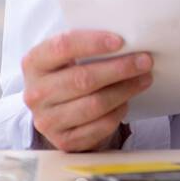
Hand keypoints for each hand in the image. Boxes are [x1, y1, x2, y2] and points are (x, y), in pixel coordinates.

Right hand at [22, 30, 153, 151]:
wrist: (57, 111)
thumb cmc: (70, 74)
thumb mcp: (69, 57)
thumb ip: (89, 46)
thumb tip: (129, 40)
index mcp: (34, 63)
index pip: (62, 47)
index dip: (92, 43)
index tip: (120, 41)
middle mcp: (35, 93)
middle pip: (82, 79)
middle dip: (119, 68)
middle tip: (145, 61)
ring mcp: (47, 120)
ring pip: (94, 104)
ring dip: (125, 90)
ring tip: (145, 78)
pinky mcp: (63, 140)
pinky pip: (100, 125)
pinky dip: (118, 112)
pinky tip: (127, 101)